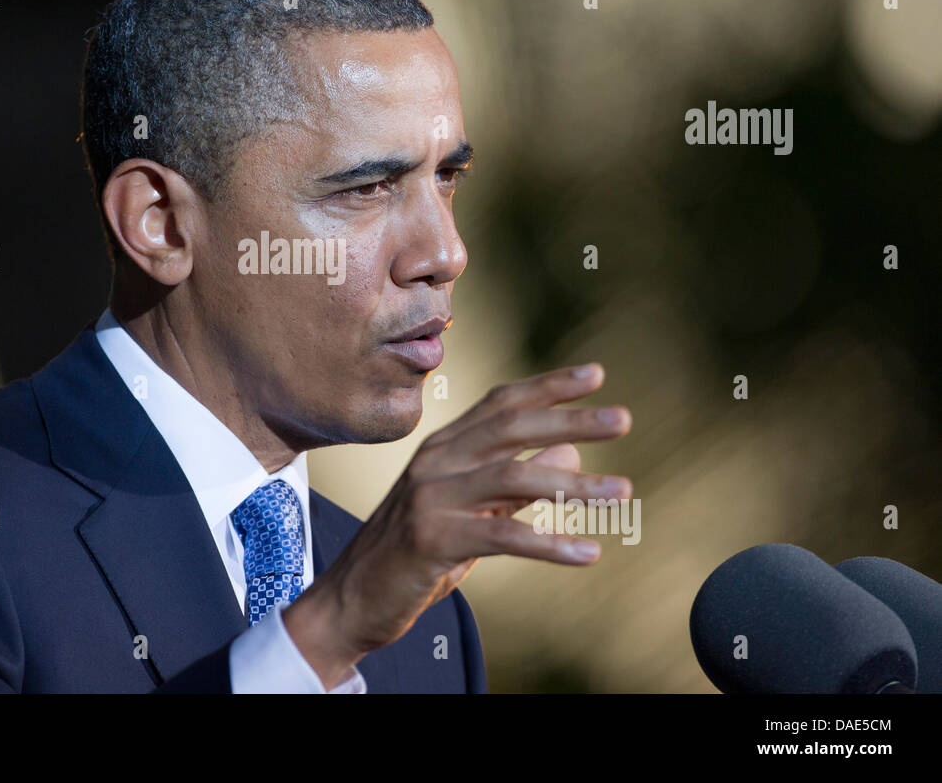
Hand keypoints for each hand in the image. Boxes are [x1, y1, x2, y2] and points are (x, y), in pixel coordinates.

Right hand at [282, 362, 631, 687]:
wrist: (351, 599)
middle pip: (510, 427)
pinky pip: (503, 535)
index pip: (500, 403)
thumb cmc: (414, 554)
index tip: (595, 375)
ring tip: (622, 493)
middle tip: (623, 419)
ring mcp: (431, 498)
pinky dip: (550, 544)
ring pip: (512, 477)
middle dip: (570, 418)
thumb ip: (515, 481)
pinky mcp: (432, 539)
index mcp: (443, 448)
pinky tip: (587, 552)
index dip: (548, 386)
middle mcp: (435, 462)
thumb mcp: (469, 511)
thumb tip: (570, 448)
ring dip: (574, 484)